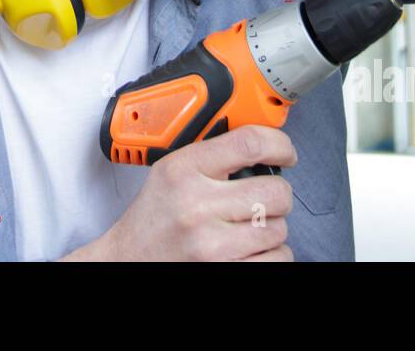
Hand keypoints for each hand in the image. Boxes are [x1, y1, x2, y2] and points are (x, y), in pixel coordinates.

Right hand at [68, 125, 297, 260]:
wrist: (128, 260)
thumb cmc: (154, 218)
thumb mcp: (171, 172)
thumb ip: (211, 155)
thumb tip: (262, 143)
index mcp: (184, 169)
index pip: (250, 143)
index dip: (280, 145)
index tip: (285, 153)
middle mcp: (197, 205)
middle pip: (275, 192)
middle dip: (277, 195)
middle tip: (264, 199)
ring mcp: (211, 243)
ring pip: (279, 229)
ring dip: (272, 228)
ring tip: (247, 227)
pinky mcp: (223, 270)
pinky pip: (277, 259)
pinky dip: (271, 255)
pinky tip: (249, 249)